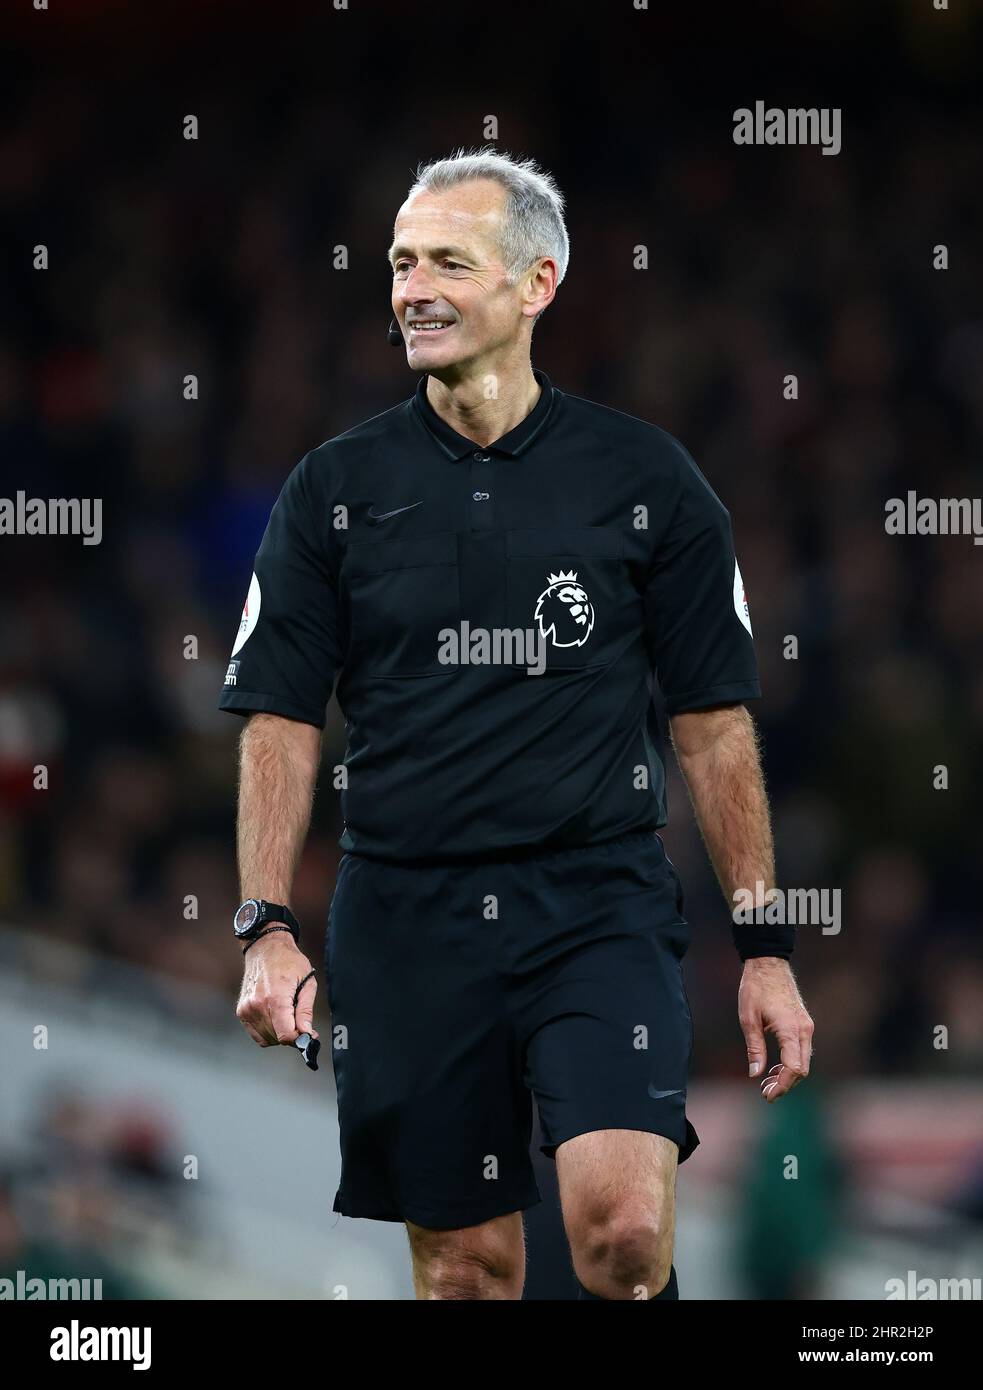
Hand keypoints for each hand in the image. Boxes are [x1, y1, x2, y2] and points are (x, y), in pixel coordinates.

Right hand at [236, 933, 318, 1048]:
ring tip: (286, 1014)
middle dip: (291, 1035)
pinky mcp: (241, 1011)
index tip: (307, 1034)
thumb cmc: (288, 961)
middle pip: (277, 1038)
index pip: (285, 1034)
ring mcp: (247, 1009)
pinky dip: (268, 1032)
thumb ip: (306, 1011)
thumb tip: (307, 1034)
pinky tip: (276, 1017)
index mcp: (275, 997)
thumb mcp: (307, 982)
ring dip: (280, 1033)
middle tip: (300, 1022)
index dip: (299, 1039)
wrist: (265, 948)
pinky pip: (257, 1035)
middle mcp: (257, 1005)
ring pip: (267, 1038)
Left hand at [738, 957, 812, 1102]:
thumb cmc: (756, 988)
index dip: (782, 1085)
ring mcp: (806, 1026)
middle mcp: (804, 1029)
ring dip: (787, 1075)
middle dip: (785, 1084)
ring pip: (803, 1061)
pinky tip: (774, 1068)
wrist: (768, 963)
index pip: (793, 1068)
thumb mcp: (748, 1019)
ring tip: (766, 1083)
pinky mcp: (804, 1023)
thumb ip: (754, 1048)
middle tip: (765, 1093)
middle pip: (802, 1069)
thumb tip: (755, 1075)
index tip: (767, 1094)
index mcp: (790, 1029)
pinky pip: (801, 1050)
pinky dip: (790, 1063)